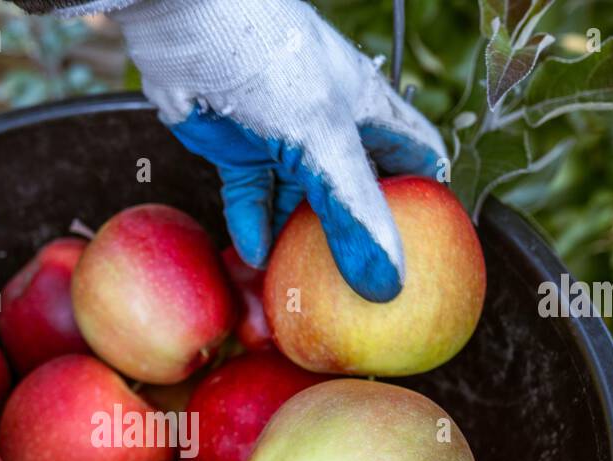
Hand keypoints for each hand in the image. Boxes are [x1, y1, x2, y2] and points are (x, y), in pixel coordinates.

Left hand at [111, 0, 446, 301]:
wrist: (184, 21)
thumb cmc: (265, 59)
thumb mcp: (320, 141)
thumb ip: (351, 213)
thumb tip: (386, 281)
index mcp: (367, 110)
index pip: (416, 158)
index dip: (426, 201)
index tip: (427, 249)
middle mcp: (329, 122)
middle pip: (356, 187)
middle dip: (357, 233)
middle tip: (360, 283)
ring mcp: (280, 133)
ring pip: (300, 197)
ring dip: (299, 238)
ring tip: (305, 281)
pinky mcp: (236, 143)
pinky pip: (251, 195)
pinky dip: (254, 225)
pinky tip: (256, 255)